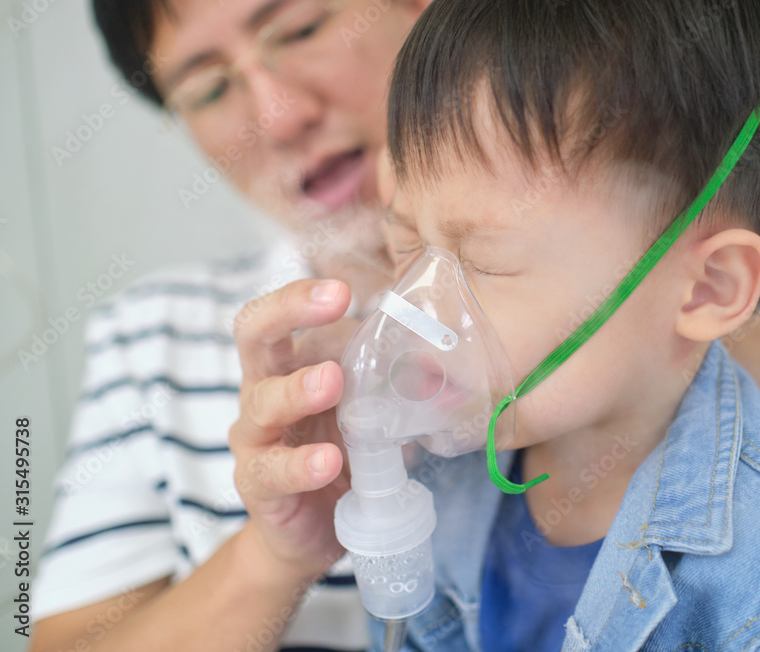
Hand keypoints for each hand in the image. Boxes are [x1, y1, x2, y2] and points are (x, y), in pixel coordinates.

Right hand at [229, 278, 358, 580]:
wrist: (316, 531)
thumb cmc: (342, 455)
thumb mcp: (366, 409)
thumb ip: (388, 380)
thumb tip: (443, 351)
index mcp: (287, 365)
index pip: (278, 315)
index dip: (300, 296)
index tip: (341, 289)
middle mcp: (261, 391)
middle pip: (254, 337)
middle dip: (289, 311)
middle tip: (333, 302)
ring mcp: (255, 439)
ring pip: (262, 404)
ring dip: (298, 389)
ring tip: (331, 382)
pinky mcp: (258, 485)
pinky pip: (273, 470)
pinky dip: (301, 464)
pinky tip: (327, 461)